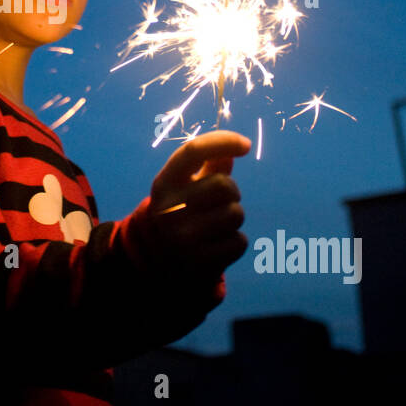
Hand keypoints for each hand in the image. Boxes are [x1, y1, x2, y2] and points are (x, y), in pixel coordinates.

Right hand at [142, 130, 250, 277]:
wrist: (160, 263)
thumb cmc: (181, 213)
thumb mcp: (186, 187)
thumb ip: (209, 166)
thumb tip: (233, 148)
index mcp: (163, 184)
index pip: (193, 151)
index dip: (223, 141)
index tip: (245, 145)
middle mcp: (168, 209)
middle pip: (224, 185)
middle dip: (232, 192)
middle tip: (221, 203)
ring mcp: (182, 237)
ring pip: (235, 214)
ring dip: (234, 218)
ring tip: (217, 226)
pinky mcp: (199, 262)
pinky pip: (239, 242)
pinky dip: (235, 243)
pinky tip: (216, 246)